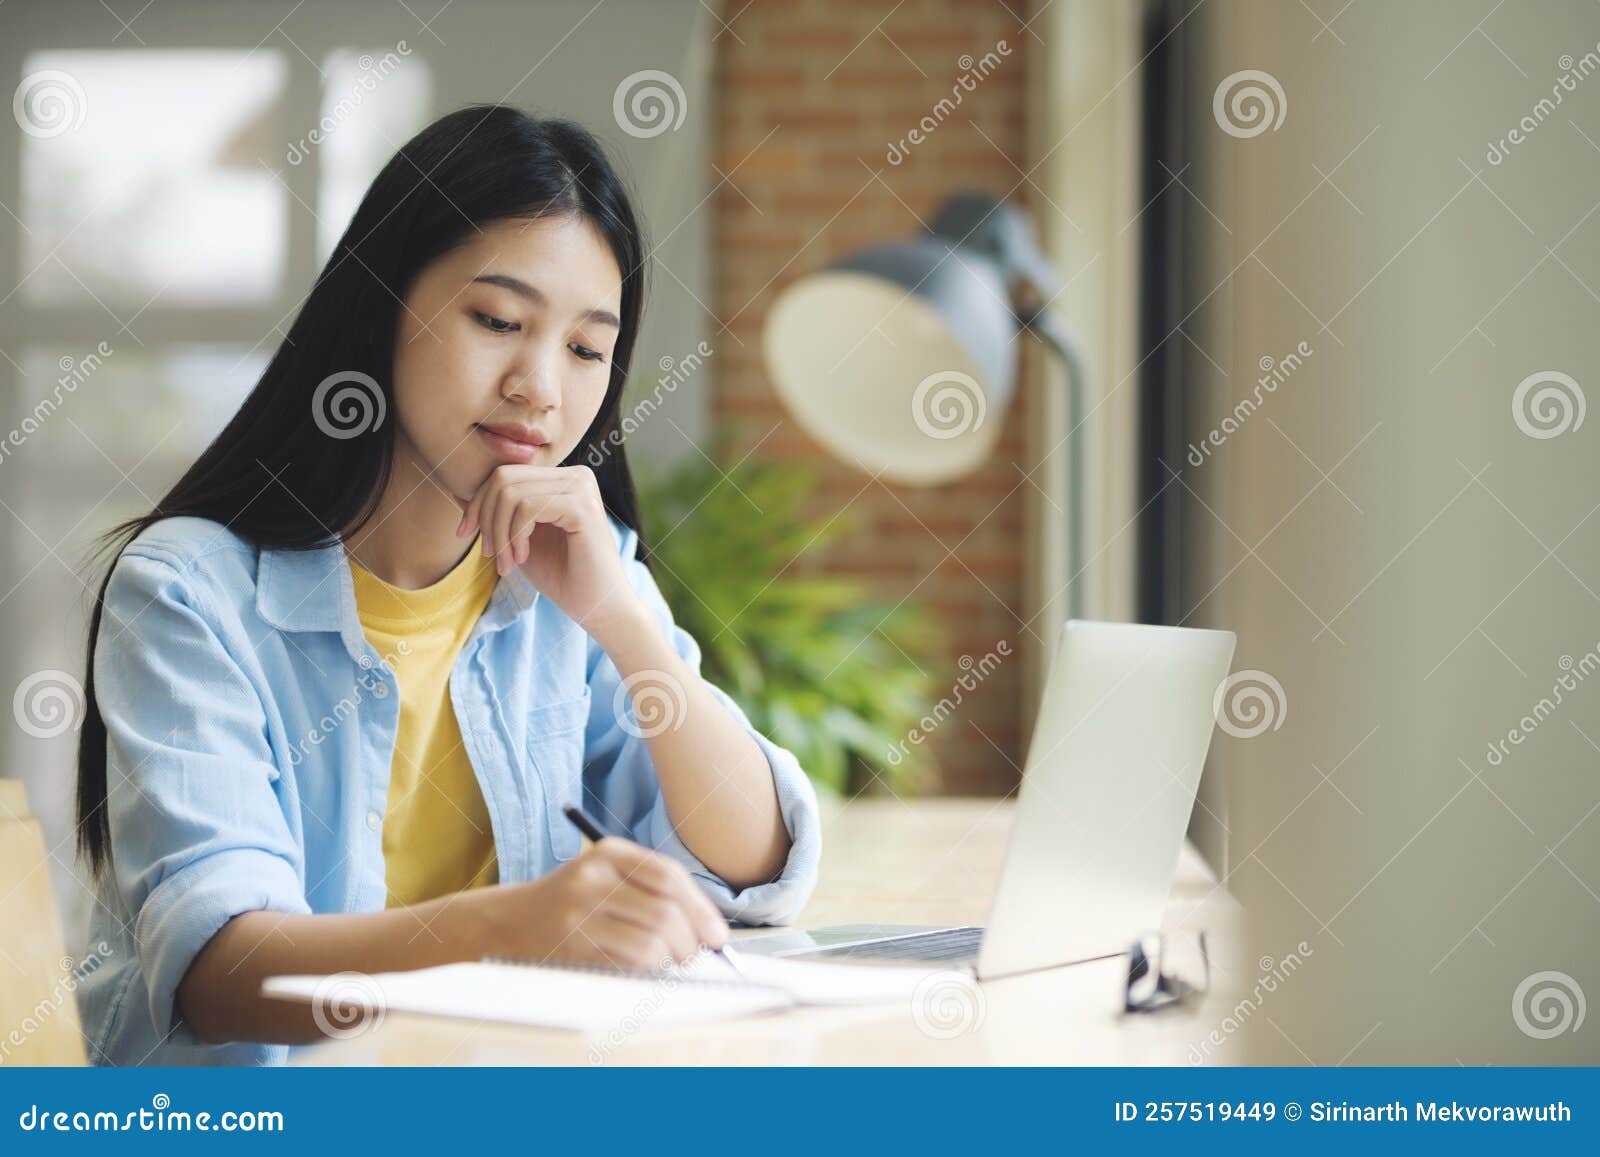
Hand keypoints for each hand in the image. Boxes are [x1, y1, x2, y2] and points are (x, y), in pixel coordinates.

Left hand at [455, 464, 643, 640]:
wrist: (597, 607)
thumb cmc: (562, 576)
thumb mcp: (517, 540)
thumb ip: (496, 514)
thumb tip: (457, 491)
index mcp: (562, 479)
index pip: (504, 474)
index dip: (477, 502)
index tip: (465, 535)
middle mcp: (576, 475)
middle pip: (503, 478)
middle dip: (485, 518)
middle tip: (489, 554)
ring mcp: (581, 487)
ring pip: (511, 493)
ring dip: (499, 533)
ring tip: (506, 563)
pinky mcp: (582, 506)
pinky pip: (527, 507)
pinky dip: (514, 536)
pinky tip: (521, 558)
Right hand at [471, 839, 727, 968]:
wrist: (510, 923)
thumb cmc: (574, 902)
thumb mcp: (608, 877)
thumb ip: (653, 891)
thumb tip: (709, 927)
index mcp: (607, 853)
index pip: (669, 877)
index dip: (701, 909)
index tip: (717, 934)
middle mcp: (591, 879)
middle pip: (665, 913)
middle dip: (691, 941)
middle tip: (694, 955)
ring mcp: (578, 915)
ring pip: (651, 944)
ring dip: (670, 960)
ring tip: (669, 963)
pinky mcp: (572, 949)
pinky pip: (627, 965)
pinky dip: (647, 972)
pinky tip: (644, 970)